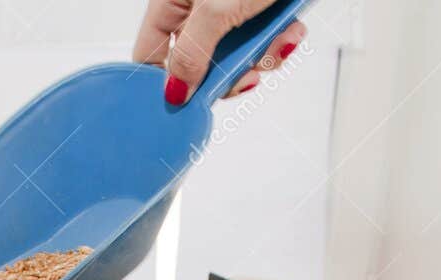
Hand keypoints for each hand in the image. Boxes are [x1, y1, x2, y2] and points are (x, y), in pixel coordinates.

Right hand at [133, 0, 307, 105]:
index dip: (165, 85)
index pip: (151, 55)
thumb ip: (191, 54)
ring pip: (236, 57)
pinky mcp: (256, 10)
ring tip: (280, 42)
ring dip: (262, 58)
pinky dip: (278, 42)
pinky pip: (261, 41)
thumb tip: (175, 92)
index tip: (185, 108)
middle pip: (199, 64)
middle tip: (246, 77)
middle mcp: (195, 7)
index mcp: (170, 1)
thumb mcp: (215, 10)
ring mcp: (227, 9)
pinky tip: (289, 32)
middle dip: (228, 75)